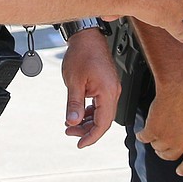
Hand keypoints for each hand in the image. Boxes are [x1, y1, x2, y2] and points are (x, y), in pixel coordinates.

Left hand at [61, 31, 119, 148]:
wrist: (86, 36)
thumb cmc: (82, 53)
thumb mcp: (73, 82)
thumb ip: (74, 104)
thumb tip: (73, 122)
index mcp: (107, 92)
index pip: (103, 124)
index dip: (91, 137)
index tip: (80, 144)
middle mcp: (113, 92)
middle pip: (103, 121)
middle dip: (86, 130)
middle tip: (70, 134)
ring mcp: (110, 89)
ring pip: (101, 114)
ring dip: (87, 122)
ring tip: (71, 125)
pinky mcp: (106, 85)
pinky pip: (100, 105)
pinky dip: (89, 112)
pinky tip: (78, 113)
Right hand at [136, 65, 182, 175]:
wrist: (180, 87)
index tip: (180, 171)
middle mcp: (182, 145)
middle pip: (169, 156)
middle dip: (167, 152)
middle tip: (165, 143)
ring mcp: (166, 139)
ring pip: (157, 147)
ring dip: (156, 141)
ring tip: (158, 130)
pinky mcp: (152, 130)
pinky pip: (144, 138)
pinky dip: (142, 135)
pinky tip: (143, 132)